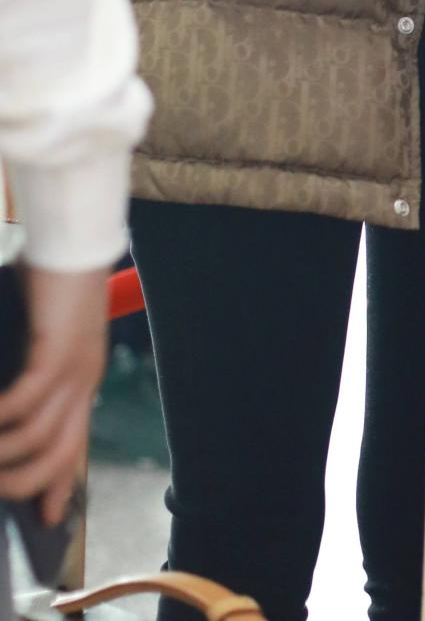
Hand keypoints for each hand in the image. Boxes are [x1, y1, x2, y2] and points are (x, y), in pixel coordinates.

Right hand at [0, 265, 108, 523]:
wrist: (74, 239)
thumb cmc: (51, 280)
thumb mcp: (38, 337)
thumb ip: (26, 373)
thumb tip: (9, 406)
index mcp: (83, 378)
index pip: (72, 445)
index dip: (55, 485)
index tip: (43, 516)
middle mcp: (84, 380)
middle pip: (58, 457)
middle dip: (21, 484)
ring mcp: (74, 368)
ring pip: (39, 440)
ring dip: (2, 456)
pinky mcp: (57, 353)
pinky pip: (25, 404)